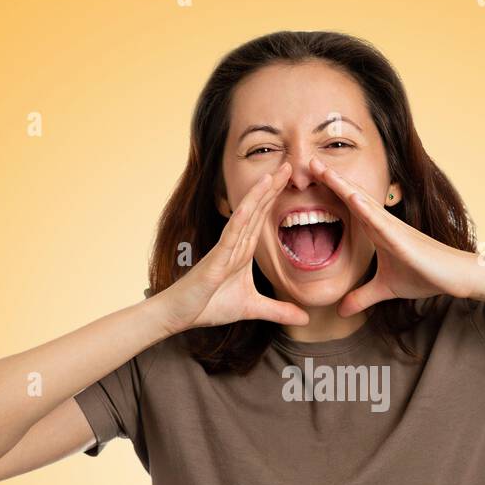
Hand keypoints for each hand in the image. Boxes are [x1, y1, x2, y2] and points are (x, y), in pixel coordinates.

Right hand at [162, 163, 309, 329]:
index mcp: (242, 251)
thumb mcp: (252, 309)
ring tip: (274, 175)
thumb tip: (305, 320)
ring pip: (245, 217)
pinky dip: (240, 220)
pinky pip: (229, 236)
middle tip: (291, 164)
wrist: (178, 315)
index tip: (293, 182)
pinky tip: (250, 205)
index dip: (277, 199)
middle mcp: (234, 244)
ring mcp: (224, 249)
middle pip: (257, 210)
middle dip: (273, 188)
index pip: (263, 219)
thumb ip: (278, 311)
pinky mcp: (215, 260)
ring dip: (259, 195)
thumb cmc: (208, 306)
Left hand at [310, 157, 475, 316]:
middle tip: (309, 161)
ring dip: (343, 186)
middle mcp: (383, 223)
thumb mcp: (385, 290)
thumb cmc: (425, 275)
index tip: (311, 178)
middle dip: (331, 179)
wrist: (454, 277)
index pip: (350, 206)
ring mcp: (393, 228)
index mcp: (377, 230)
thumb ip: (362, 297)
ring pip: (363, 202)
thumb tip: (340, 311)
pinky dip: (367, 210)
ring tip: (323, 170)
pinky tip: (353, 198)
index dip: (331, 191)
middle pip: (353, 196)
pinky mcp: (403, 240)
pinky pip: (382, 222)